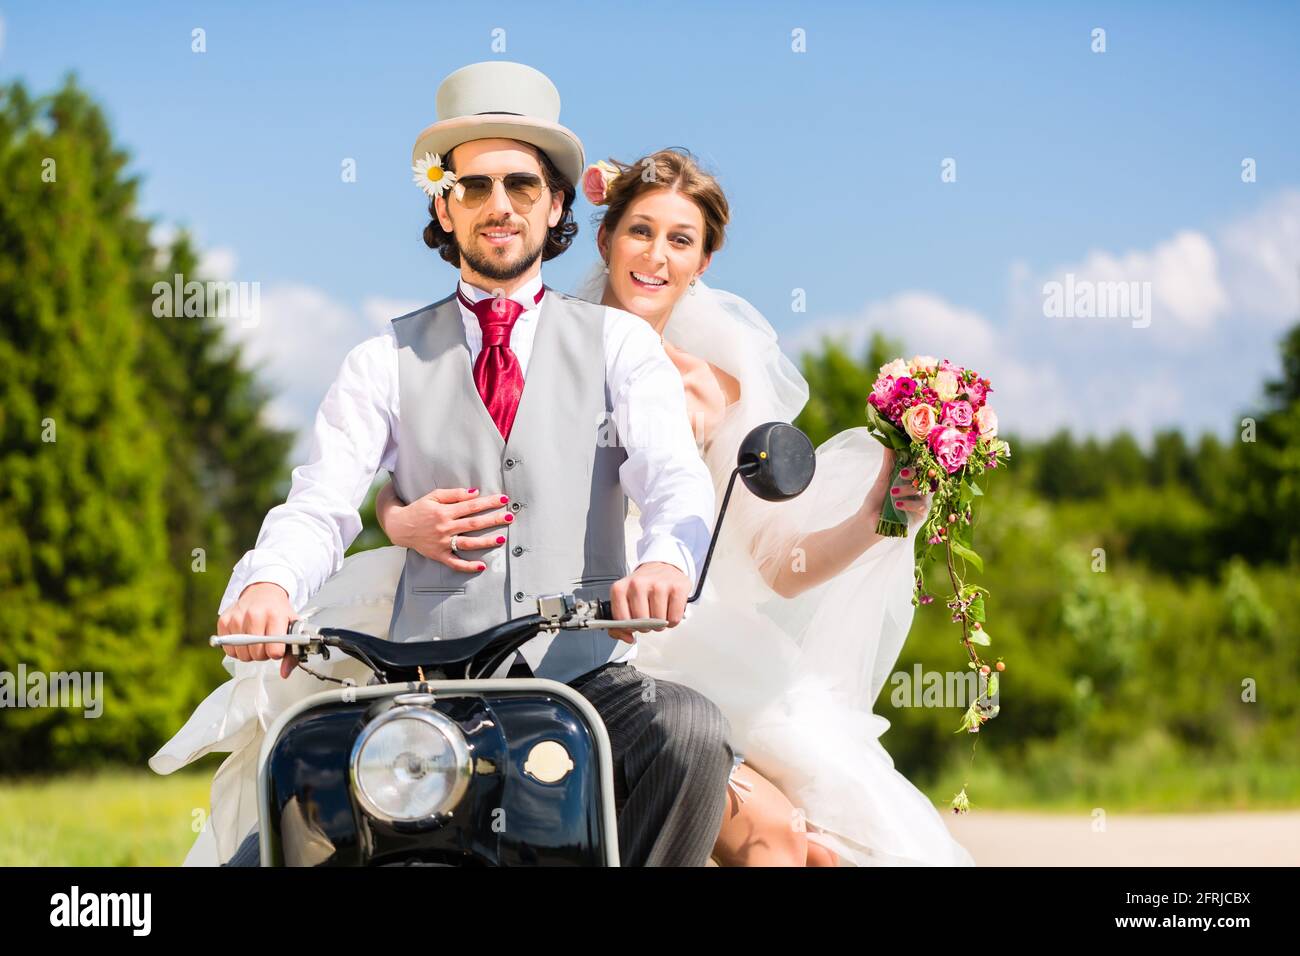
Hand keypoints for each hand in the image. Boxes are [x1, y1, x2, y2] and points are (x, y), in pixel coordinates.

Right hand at [217, 581, 299, 678]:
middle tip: (266, 644)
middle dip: (263, 654)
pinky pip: (228, 649)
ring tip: (256, 640)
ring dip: (250, 653)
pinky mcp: (223, 621)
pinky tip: (244, 638)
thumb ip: (292, 653)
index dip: (276, 653)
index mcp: (275, 616)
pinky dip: (237, 649)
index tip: (277, 648)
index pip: (274, 650)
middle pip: (256, 654)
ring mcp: (237, 617)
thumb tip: (285, 673)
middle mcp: (254, 615)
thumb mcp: (292, 626)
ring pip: (242, 654)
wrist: (263, 592)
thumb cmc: (278, 611)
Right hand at [375, 482, 510, 572]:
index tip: (504, 499)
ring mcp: (442, 543)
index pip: (471, 506)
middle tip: (510, 516)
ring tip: (502, 538)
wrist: (399, 526)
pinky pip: (455, 563)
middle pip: (473, 524)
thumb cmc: (419, 509)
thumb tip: (475, 493)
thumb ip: (454, 494)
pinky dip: (468, 566)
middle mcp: (445, 528)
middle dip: (493, 520)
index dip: (488, 502)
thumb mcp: (434, 496)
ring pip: (468, 543)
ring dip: (486, 542)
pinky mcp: (439, 555)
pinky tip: (482, 566)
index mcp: (444, 512)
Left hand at [606, 561, 689, 643]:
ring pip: (659, 622)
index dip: (628, 627)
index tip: (633, 624)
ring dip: (660, 624)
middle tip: (649, 618)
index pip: (621, 620)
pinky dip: (672, 620)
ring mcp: (659, 585)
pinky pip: (674, 618)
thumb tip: (628, 638)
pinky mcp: (677, 588)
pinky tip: (669, 610)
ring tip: (659, 612)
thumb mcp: (625, 599)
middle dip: (646, 626)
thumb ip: (619, 623)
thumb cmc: (643, 586)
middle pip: (641, 623)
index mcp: (621, 588)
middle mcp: (638, 584)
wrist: (662, 566)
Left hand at [864, 447, 929, 524]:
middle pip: (927, 477)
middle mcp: (920, 488)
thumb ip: (889, 461)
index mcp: (913, 477)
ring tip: (893, 492)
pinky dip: (909, 504)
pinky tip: (897, 504)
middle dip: (915, 474)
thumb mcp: (883, 478)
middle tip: (902, 474)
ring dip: (908, 490)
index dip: (920, 461)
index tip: (910, 458)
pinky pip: (922, 507)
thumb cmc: (877, 498)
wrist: (870, 520)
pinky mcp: (921, 514)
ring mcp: (922, 501)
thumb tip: (889, 440)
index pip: (922, 466)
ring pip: (924, 492)